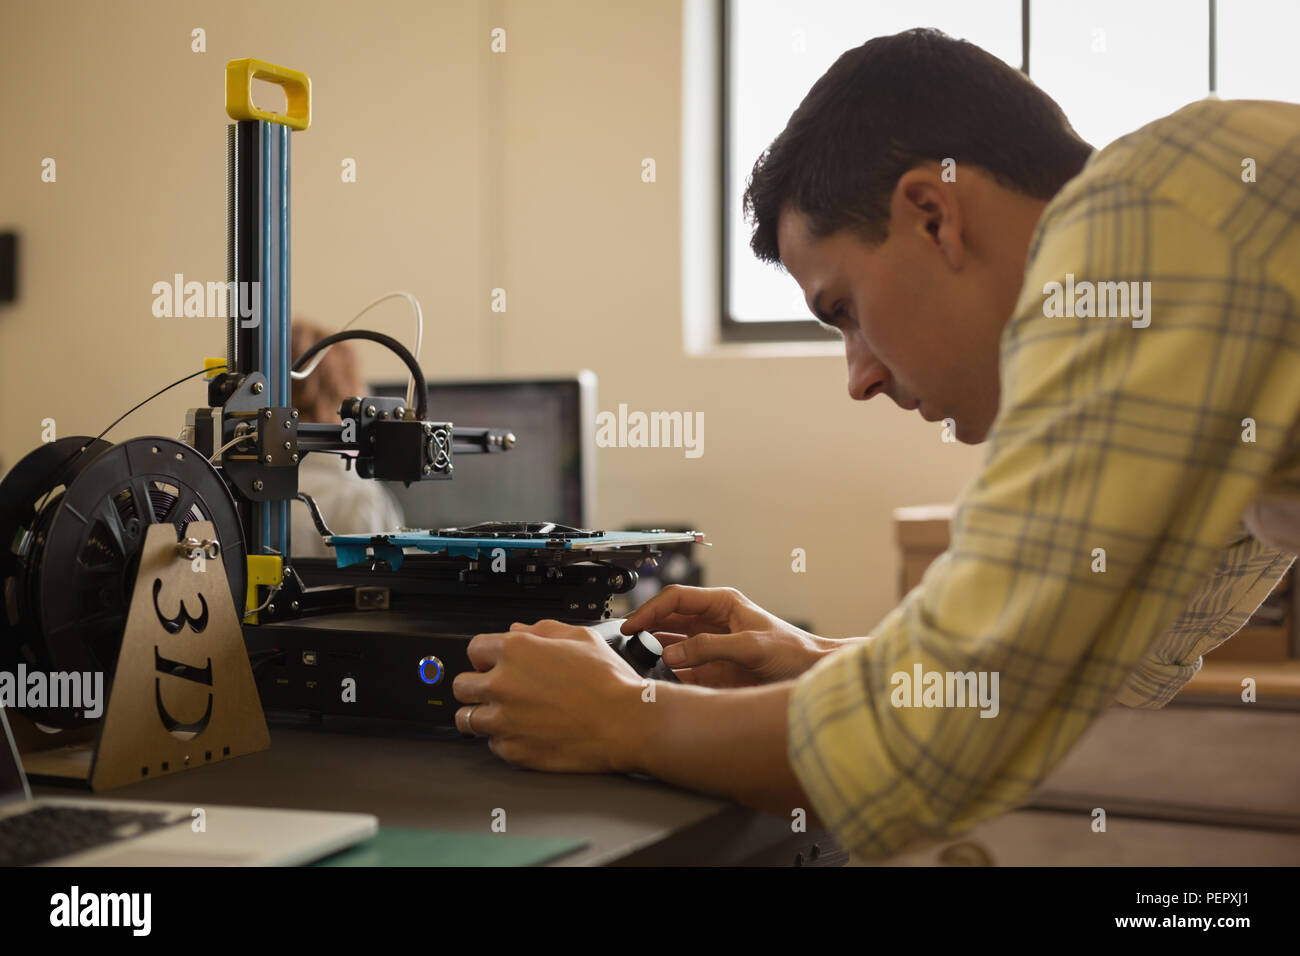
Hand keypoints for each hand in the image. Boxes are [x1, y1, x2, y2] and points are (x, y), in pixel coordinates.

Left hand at [452, 619, 647, 771]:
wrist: (626, 722)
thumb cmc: (610, 682)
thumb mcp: (581, 638)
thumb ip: (543, 630)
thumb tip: (518, 630)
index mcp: (516, 651)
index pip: (473, 649)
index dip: (486, 656)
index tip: (494, 663)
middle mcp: (503, 684)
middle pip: (461, 685)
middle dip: (476, 685)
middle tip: (496, 690)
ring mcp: (504, 720)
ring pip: (466, 718)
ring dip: (482, 714)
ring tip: (502, 714)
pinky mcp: (513, 750)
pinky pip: (492, 745)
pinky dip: (504, 740)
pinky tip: (525, 733)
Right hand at [622, 585, 844, 687]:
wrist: (812, 676)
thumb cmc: (793, 651)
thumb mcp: (750, 646)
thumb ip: (709, 648)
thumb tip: (672, 652)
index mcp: (722, 604)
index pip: (676, 599)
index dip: (650, 610)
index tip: (632, 624)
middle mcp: (713, 623)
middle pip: (669, 620)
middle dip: (646, 628)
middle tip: (626, 642)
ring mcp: (712, 647)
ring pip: (673, 644)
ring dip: (656, 651)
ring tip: (638, 660)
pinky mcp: (714, 671)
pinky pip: (684, 670)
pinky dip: (670, 674)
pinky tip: (660, 679)